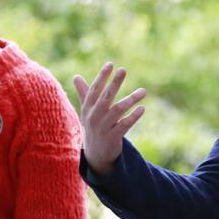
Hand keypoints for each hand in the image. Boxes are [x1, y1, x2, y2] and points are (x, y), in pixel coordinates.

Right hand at [72, 62, 145, 177]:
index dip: (102, 77)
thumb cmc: (93, 126)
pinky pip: (124, 125)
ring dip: (130, 100)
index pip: (94, 90)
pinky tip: (142, 108)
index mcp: (88, 108)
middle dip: (113, 83)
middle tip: (123, 70)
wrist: (96, 154)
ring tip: (143, 91)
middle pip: (105, 98)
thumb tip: (76, 76)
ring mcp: (103, 128)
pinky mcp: (113, 138)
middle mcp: (94, 117)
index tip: (110, 64)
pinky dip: (133, 117)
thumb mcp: (87, 110)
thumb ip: (84, 93)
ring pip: (117, 111)